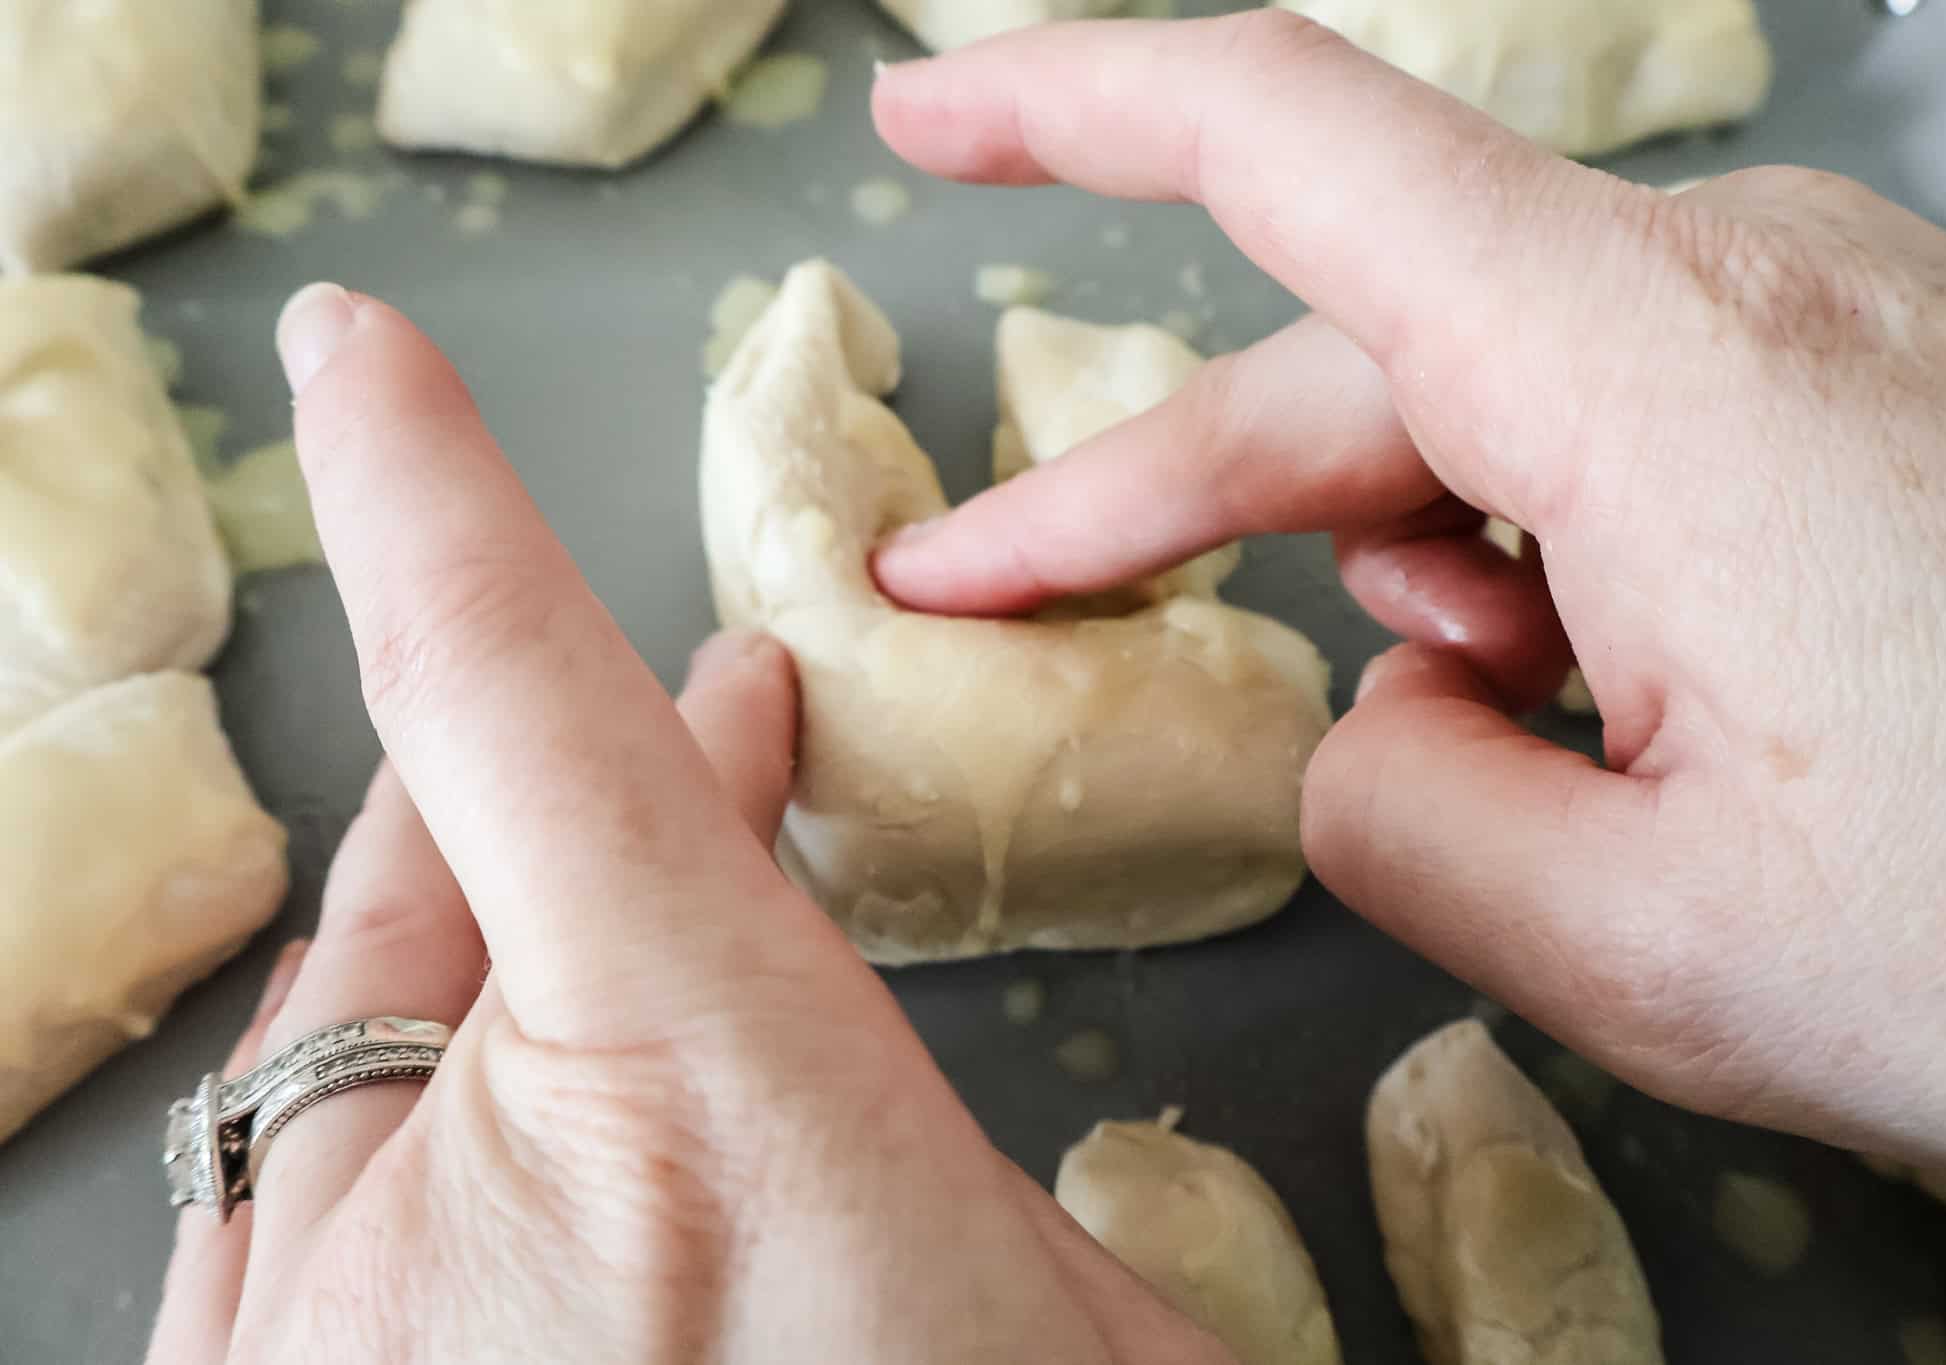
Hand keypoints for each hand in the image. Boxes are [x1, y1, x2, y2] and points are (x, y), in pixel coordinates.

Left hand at [147, 288, 1232, 1362]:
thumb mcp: (1067, 1314)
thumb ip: (997, 1155)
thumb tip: (1003, 1128)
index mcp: (691, 1102)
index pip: (513, 699)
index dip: (430, 496)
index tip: (370, 365)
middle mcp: (441, 1209)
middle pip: (424, 879)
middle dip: (553, 792)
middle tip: (705, 731)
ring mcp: (317, 1330)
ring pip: (341, 1038)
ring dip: (471, 957)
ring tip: (584, 943)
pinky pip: (279, 1188)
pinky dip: (381, 1121)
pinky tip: (465, 1125)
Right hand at [871, 13, 1945, 1177]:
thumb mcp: (1657, 949)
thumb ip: (1403, 813)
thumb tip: (1365, 710)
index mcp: (1653, 366)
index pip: (1287, 134)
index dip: (1069, 105)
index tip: (924, 114)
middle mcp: (1736, 286)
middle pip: (1351, 345)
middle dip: (1157, 492)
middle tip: (989, 589)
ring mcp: (1821, 322)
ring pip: (1487, 407)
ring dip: (1407, 571)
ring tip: (1501, 742)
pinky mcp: (1878, 383)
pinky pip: (1623, 438)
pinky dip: (1544, 569)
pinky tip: (1610, 702)